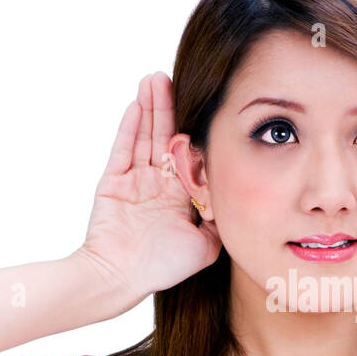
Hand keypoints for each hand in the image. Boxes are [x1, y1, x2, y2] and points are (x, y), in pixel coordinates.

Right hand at [75, 72, 221, 298]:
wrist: (121, 279)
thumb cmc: (161, 268)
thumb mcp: (206, 245)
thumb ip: (221, 221)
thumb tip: (242, 202)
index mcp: (179, 195)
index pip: (189, 153)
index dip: (196, 130)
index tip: (207, 104)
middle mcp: (157, 183)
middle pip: (165, 136)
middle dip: (170, 107)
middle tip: (176, 76)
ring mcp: (134, 180)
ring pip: (144, 135)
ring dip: (151, 107)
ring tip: (156, 78)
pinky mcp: (113, 181)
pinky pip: (123, 148)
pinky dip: (130, 126)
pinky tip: (138, 103)